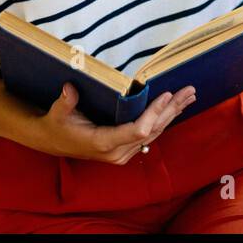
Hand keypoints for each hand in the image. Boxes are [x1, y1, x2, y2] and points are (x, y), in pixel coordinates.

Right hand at [34, 83, 195, 163]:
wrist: (52, 141)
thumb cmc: (56, 124)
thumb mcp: (56, 113)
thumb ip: (65, 103)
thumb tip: (69, 89)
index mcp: (102, 143)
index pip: (137, 130)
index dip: (154, 113)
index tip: (167, 94)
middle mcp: (117, 152)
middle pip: (152, 130)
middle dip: (171, 109)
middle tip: (189, 90)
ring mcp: (123, 153)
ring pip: (155, 133)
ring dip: (173, 113)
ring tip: (190, 95)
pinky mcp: (126, 150)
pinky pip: (150, 135)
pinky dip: (164, 119)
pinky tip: (176, 107)